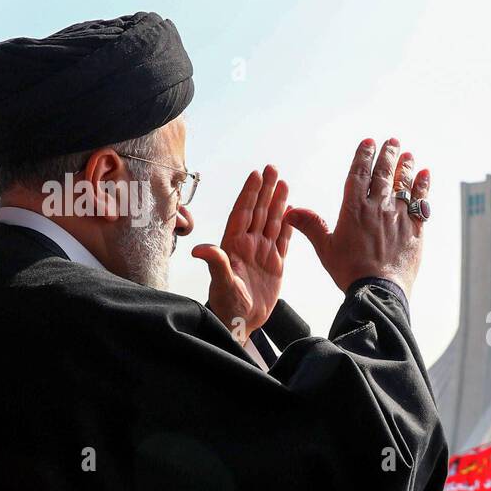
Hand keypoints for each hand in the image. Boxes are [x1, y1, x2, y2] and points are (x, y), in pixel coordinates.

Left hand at [193, 165, 292, 340]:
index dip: (249, 193)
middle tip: (272, 168)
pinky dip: (287, 224)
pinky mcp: (275, 264)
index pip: (243, 213)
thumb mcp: (222, 284)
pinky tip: (290, 210)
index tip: (255, 175)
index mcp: (234, 245)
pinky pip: (282, 239)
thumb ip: (216, 263)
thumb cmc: (227, 305)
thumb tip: (200, 249)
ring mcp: (263, 253)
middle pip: (258, 211)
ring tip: (283, 182)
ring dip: (277, 202)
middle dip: (265, 190)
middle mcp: (248, 245)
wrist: (242, 322)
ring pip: (272, 221)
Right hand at [286, 138, 428, 297]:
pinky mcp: (415, 229)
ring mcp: (398, 217)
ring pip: (403, 184)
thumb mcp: (325, 248)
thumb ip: (311, 226)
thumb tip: (290, 211)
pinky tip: (425, 174)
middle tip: (393, 141)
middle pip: (384, 174)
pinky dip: (423, 186)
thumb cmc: (350, 271)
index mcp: (354, 209)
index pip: (359, 174)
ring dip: (405, 167)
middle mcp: (378, 207)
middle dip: (388, 155)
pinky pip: (421, 202)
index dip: (364, 156)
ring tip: (407, 154)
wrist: (378, 290)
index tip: (369, 142)